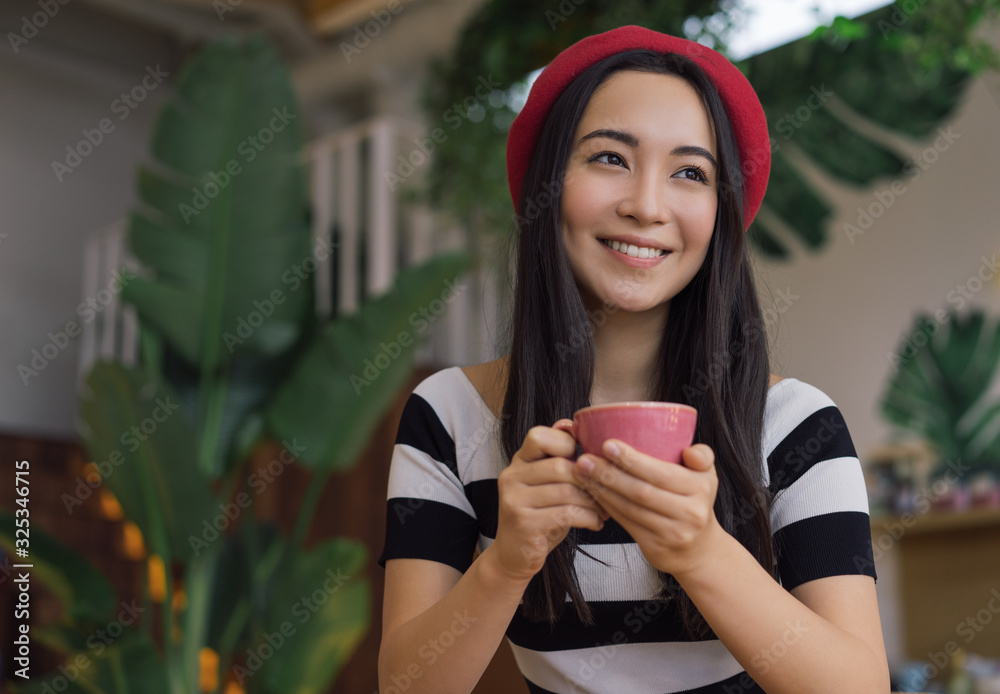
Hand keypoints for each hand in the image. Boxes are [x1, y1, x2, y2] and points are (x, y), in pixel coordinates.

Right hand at [490, 419, 609, 584]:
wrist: (514, 555)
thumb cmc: (538, 515)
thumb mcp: (546, 483)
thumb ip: (556, 458)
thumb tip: (571, 424)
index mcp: (519, 461)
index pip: (539, 436)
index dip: (567, 443)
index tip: (587, 459)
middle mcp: (511, 476)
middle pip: (559, 465)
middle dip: (590, 479)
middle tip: (608, 490)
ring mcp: (514, 500)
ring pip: (566, 491)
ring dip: (593, 501)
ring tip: (605, 509)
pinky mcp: (524, 523)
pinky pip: (566, 513)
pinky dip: (588, 517)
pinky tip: (596, 522)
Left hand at [571, 440, 723, 576]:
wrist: (699, 549)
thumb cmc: (695, 501)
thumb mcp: (707, 476)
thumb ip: (702, 457)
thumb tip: (690, 450)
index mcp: (701, 489)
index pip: (662, 473)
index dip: (633, 460)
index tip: (607, 444)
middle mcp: (690, 513)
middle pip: (641, 491)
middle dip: (609, 473)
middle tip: (585, 458)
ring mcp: (672, 533)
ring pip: (630, 508)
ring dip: (602, 489)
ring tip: (582, 472)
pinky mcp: (655, 547)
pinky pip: (626, 522)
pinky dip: (607, 504)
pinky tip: (593, 491)